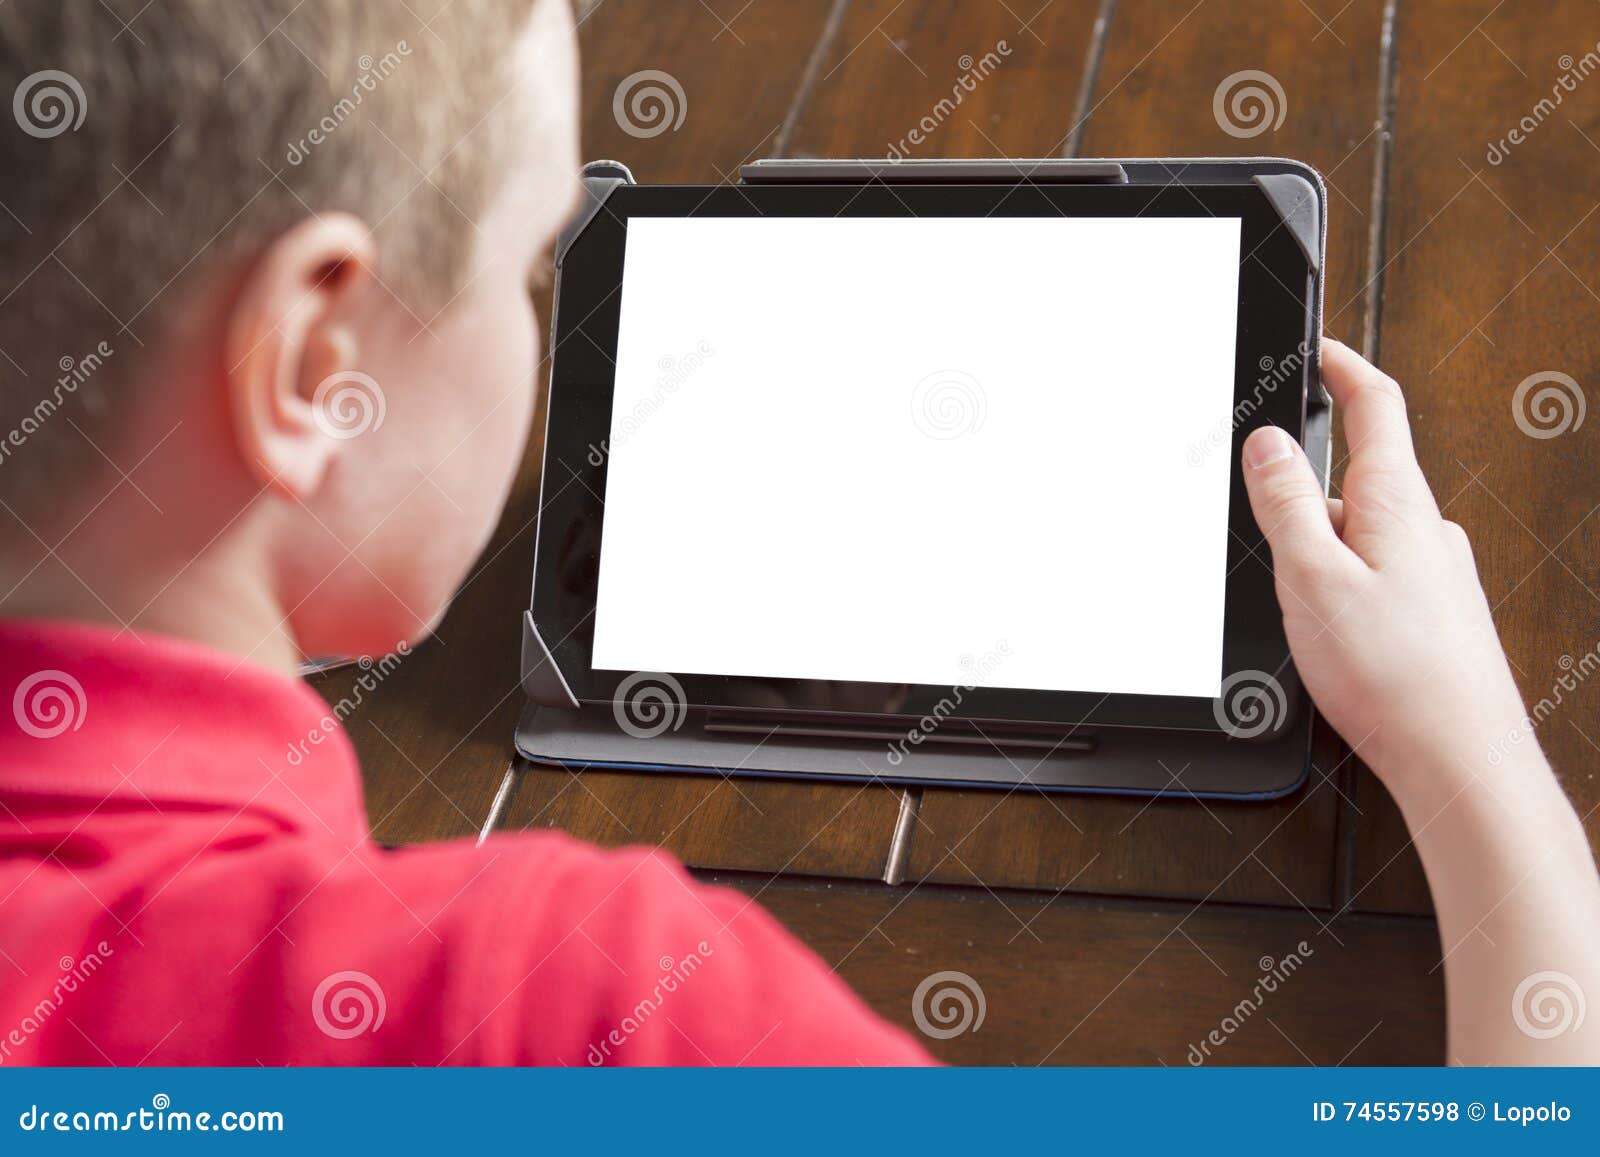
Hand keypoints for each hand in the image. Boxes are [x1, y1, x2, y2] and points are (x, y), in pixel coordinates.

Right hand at [1240, 338, 1537, 789]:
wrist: (1461, 758)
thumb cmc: (1395, 674)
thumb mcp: (1312, 577)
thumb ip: (1287, 505)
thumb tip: (1269, 443)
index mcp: (1398, 501)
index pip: (1374, 404)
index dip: (1341, 366)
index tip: (1317, 346)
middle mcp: (1425, 528)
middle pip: (1356, 476)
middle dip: (1302, 492)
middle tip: (1263, 529)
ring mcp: (1433, 572)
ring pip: (1359, 535)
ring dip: (1317, 552)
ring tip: (1295, 609)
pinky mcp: (1431, 614)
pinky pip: (1373, 575)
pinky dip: (1338, 586)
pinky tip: (1324, 634)